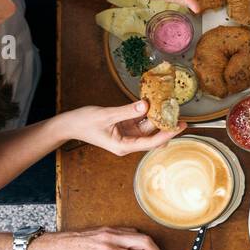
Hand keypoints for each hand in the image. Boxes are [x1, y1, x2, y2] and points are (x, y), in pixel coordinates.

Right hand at [65, 102, 186, 155]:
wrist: (69, 125)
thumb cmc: (84, 123)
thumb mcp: (107, 115)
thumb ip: (127, 111)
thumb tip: (146, 104)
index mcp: (124, 146)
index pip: (152, 142)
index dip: (168, 134)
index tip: (180, 126)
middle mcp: (128, 142)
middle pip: (152, 136)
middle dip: (165, 125)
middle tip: (178, 113)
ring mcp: (126, 135)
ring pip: (147, 127)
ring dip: (156, 117)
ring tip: (168, 104)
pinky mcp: (123, 127)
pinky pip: (139, 120)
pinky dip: (145, 112)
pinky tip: (153, 102)